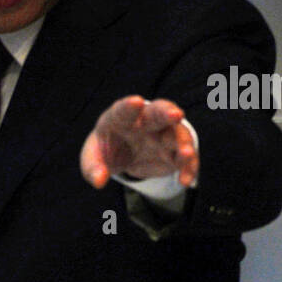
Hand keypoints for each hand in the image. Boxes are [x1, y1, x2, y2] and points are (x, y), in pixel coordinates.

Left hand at [80, 96, 197, 188]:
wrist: (125, 152)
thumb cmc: (107, 148)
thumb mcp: (94, 157)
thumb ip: (93, 168)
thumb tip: (99, 180)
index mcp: (121, 118)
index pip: (124, 110)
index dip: (130, 106)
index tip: (136, 101)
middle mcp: (146, 121)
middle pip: (158, 113)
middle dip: (167, 113)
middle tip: (176, 114)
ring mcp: (163, 135)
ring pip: (177, 134)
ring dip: (183, 143)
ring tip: (186, 154)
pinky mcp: (174, 152)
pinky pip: (185, 158)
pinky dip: (188, 167)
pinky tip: (186, 180)